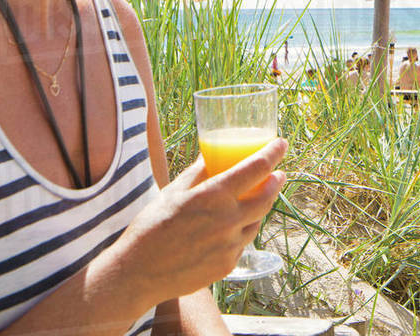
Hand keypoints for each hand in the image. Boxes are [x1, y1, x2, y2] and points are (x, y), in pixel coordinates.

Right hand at [102, 138, 287, 304]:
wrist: (137, 274)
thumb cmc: (150, 227)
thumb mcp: (172, 191)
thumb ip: (198, 172)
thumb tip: (211, 153)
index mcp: (213, 196)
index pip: (256, 168)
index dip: (273, 153)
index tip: (282, 144)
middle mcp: (227, 221)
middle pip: (267, 197)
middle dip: (276, 182)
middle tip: (278, 174)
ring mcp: (230, 246)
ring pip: (257, 221)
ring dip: (261, 207)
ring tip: (257, 198)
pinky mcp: (227, 265)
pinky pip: (242, 243)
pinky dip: (242, 231)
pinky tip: (232, 227)